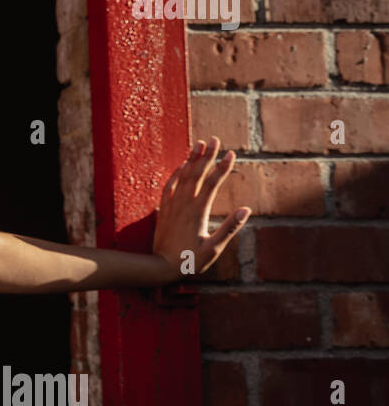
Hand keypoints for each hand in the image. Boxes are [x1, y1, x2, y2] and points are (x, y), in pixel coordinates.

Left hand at [152, 137, 250, 281]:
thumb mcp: (214, 249)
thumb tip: (246, 210)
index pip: (212, 184)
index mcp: (198, 212)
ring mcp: (172, 205)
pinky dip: (176, 174)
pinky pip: (169, 186)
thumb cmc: (189, 261)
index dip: (222, 168)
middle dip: (207, 156)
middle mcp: (184, 205)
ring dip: (191, 160)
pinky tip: (181, 166)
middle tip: (215, 139)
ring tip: (199, 144)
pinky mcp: (164, 210)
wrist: (159, 266)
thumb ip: (230, 229)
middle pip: (196, 175)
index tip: (231, 153)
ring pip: (182, 177)